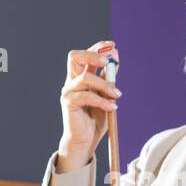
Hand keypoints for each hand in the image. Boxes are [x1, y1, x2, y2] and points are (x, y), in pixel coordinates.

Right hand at [58, 41, 120, 173]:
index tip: (113, 46)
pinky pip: (86, 96)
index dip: (98, 48)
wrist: (85, 140)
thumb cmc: (96, 119)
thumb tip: (115, 64)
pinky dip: (102, 100)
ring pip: (85, 78)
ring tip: (118, 95)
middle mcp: (73, 81)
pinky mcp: (68, 103)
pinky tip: (112, 107)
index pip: (86, 55)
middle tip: (108, 62)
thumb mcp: (107, 98)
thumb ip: (109, 82)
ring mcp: (69, 91)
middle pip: (75, 57)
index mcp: (82, 77)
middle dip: (93, 55)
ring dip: (104, 84)